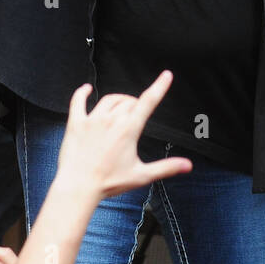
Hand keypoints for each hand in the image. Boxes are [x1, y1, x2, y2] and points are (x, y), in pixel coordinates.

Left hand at [58, 71, 192, 197]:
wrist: (79, 188)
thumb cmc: (109, 183)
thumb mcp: (141, 176)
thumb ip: (166, 168)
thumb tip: (188, 165)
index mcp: (128, 129)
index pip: (148, 102)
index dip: (159, 87)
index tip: (166, 75)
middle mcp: (111, 120)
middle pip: (129, 101)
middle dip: (136, 104)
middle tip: (137, 112)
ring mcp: (92, 120)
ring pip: (109, 100)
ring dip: (118, 100)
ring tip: (121, 105)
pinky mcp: (76, 123)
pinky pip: (78, 101)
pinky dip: (82, 92)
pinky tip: (86, 89)